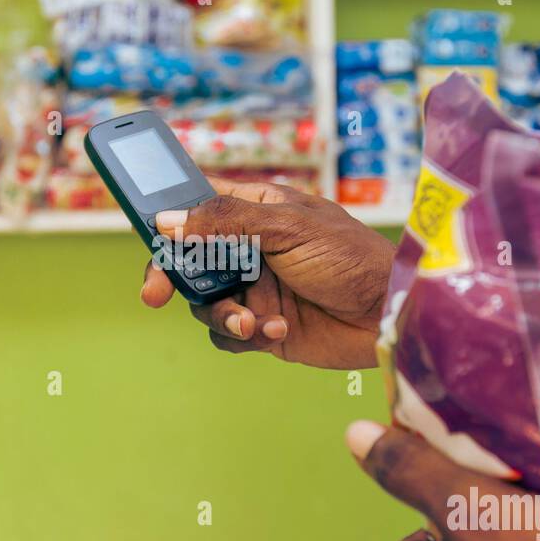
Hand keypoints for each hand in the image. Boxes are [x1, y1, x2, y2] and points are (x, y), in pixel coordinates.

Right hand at [140, 178, 395, 368]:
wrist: (391, 316)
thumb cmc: (352, 257)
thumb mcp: (289, 227)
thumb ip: (226, 222)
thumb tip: (167, 220)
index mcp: (255, 210)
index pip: (197, 206)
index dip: (167, 217)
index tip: (148, 232)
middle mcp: (249, 249)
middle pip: (187, 259)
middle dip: (169, 276)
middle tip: (155, 293)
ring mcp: (255, 289)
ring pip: (204, 302)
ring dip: (220, 313)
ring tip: (251, 320)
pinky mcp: (264, 327)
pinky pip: (228, 334)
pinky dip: (243, 335)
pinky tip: (277, 331)